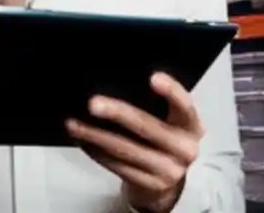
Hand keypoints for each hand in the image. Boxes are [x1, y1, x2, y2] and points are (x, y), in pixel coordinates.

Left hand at [65, 73, 204, 212]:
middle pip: (148, 127)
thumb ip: (151, 106)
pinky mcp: (151, 185)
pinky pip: (117, 165)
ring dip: (95, 135)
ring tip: (72, 124)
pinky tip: (82, 141)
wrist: (165, 183)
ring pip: (125, 149)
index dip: (172, 91)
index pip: (185, 106)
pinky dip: (96, 152)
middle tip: (92, 103)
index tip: (153, 77)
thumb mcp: (166, 123)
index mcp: (191, 126)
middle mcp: (185, 149)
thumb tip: (107, 82)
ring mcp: (170, 170)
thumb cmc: (160, 140)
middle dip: (117, 114)